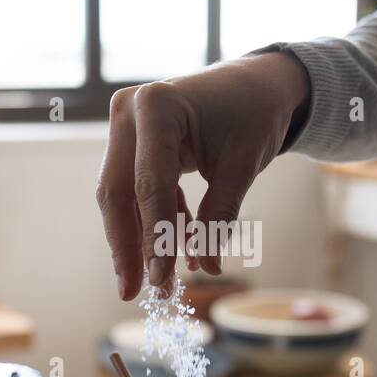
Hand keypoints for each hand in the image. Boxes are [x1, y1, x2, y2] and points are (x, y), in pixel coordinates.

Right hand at [96, 51, 310, 299]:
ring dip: (141, 240)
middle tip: (133, 292)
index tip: (158, 281)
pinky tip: (175, 251)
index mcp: (156, 107)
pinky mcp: (133, 141)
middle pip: (119, 193)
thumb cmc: (254, 114)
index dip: (152, 238)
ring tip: (160, 283)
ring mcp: (126, 126)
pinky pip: (138, 189)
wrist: (257, 84)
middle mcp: (129, 112)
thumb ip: (220, 215)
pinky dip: (157, 221)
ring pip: (123, 196)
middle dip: (128, 247)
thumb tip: (207, 267)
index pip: (149, 185)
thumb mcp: (243, 165)